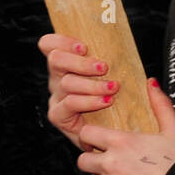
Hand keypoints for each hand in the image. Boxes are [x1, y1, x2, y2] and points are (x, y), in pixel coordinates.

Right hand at [38, 33, 119, 149]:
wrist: (108, 134)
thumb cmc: (112, 99)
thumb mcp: (109, 75)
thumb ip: (110, 59)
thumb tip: (125, 43)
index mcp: (64, 63)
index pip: (48, 44)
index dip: (62, 40)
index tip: (84, 46)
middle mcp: (56, 78)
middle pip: (56, 59)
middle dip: (81, 62)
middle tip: (104, 67)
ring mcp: (56, 97)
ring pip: (66, 82)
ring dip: (92, 84)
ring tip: (113, 87)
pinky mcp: (58, 116)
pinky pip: (70, 103)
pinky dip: (89, 101)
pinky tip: (106, 101)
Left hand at [76, 79, 174, 174]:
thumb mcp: (174, 131)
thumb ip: (160, 105)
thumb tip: (152, 83)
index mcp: (121, 141)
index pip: (86, 134)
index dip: (91, 139)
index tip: (97, 144)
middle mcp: (110, 162)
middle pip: (83, 161)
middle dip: (93, 164)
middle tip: (107, 168)